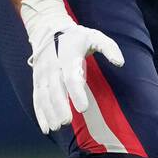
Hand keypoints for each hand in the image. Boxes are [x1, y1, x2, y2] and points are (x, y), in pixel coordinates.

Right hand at [19, 0, 123, 133]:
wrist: (48, 29)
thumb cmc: (77, 37)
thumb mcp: (95, 36)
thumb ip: (109, 48)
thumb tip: (120, 62)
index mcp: (68, 55)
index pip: (71, 76)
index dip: (76, 92)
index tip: (83, 108)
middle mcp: (52, 65)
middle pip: (55, 88)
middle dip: (60, 106)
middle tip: (67, 121)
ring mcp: (42, 73)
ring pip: (44, 95)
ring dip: (49, 112)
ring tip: (57, 127)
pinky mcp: (37, 80)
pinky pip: (37, 98)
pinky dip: (40, 113)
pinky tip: (46, 128)